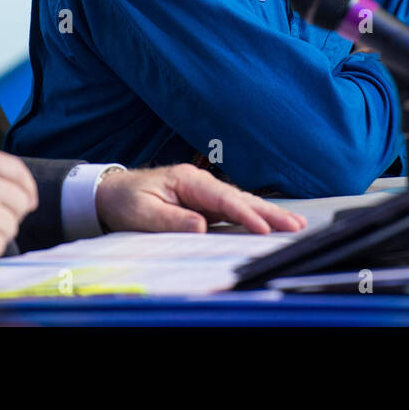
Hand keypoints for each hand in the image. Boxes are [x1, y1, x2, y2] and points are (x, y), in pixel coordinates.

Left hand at [96, 164, 307, 234]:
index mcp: (188, 180)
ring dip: (268, 214)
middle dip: (269, 212)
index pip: (223, 199)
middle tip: (296, 225)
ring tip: (294, 224)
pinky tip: (271, 225)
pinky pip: (234, 211)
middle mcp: (201, 183)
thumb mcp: (142, 213)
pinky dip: (254, 217)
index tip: (263, 228)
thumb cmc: (127, 200)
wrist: (113, 193)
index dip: (245, 214)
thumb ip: (171, 219)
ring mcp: (205, 193)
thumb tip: (201, 226)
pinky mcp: (205, 204)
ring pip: (241, 203)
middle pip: (240, 198)